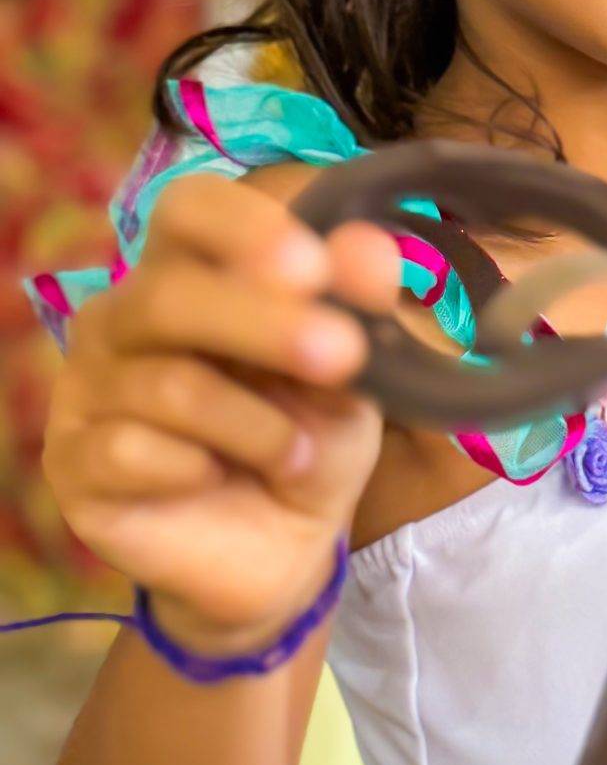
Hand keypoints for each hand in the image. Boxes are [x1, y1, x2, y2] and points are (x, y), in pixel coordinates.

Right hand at [43, 175, 399, 649]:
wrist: (279, 553)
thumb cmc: (305, 441)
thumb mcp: (351, 379)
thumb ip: (356, 312)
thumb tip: (375, 250)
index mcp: (189, 273)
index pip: (189, 210)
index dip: (243, 227)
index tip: (312, 266)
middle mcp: (122, 319)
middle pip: (171, 295)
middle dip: (267, 325)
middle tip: (343, 356)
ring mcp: (87, 389)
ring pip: (168, 386)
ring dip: (258, 426)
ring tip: (296, 456)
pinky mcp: (72, 462)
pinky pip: (131, 451)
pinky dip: (198, 469)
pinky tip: (218, 480)